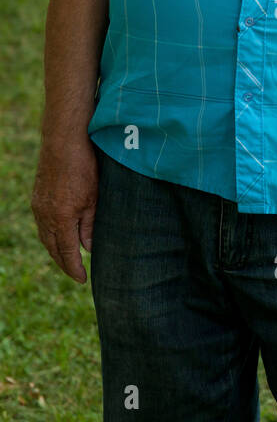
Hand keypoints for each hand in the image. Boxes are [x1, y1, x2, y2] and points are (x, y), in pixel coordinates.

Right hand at [30, 137, 99, 283]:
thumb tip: (87, 248)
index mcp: (61, 219)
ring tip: (68, 258)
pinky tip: (58, 235)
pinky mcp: (37, 197)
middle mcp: (45, 216)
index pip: (66, 252)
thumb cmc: (84, 167)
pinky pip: (41, 224)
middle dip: (64, 263)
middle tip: (76, 273)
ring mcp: (38, 206)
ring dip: (55, 250)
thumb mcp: (94, 198)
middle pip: (52, 248)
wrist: (63, 141)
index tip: (83, 280)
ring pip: (45, 237)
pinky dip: (50, 234)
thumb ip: (90, 226)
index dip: (74, 268)